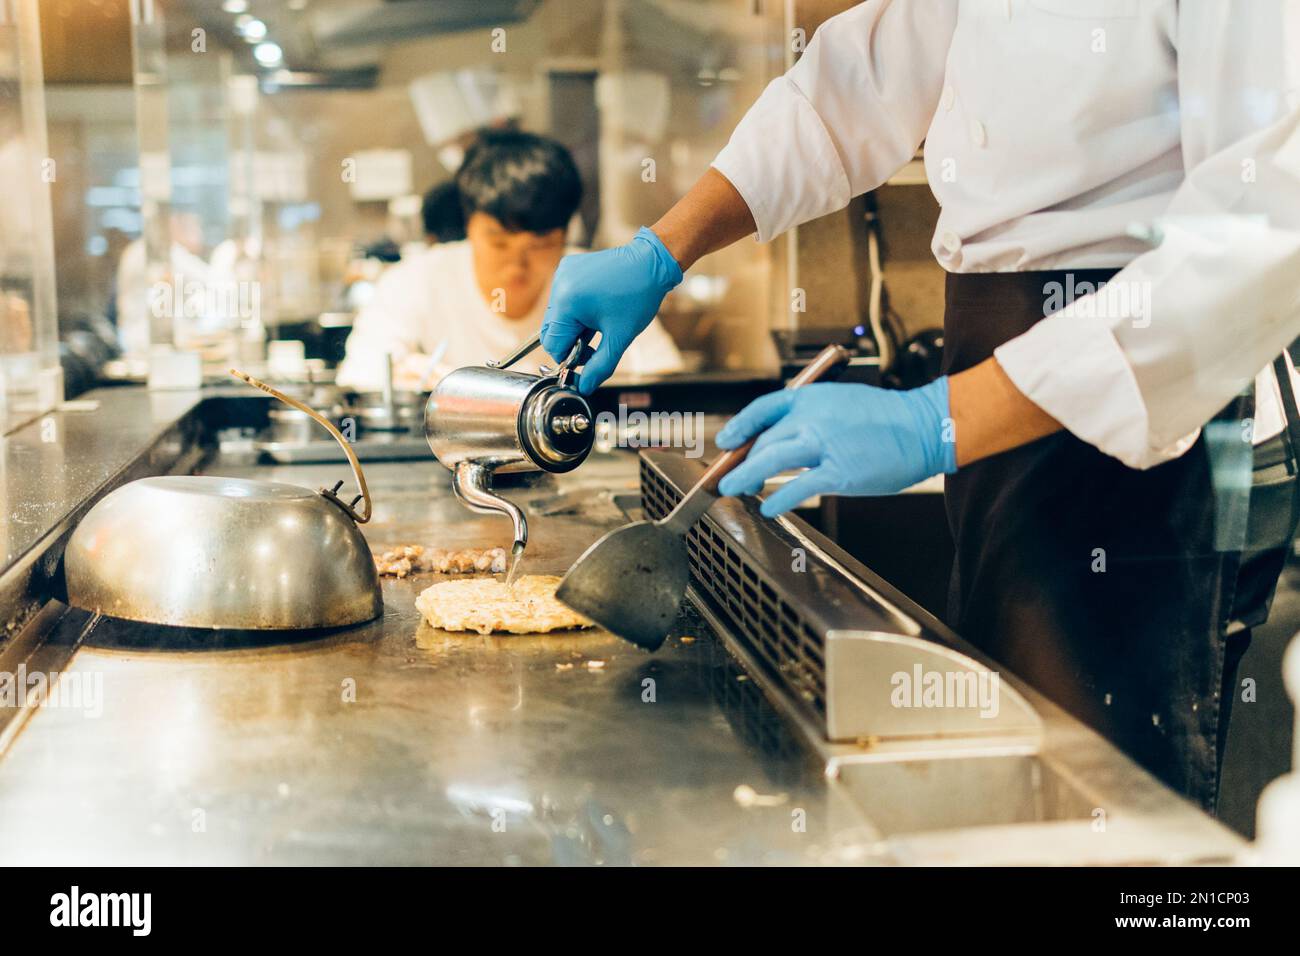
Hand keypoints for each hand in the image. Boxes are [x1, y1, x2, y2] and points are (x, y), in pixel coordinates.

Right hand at [541, 227, 682, 394]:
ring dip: (574, 328)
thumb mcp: (619, 337)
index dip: (569, 358)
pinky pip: (563, 299)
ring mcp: (562, 275)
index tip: (589, 360)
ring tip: (599, 326)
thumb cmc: (638, 298)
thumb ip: (600, 366)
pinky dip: (575, 311)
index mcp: (567, 303)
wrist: (650, 263)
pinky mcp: (568, 269)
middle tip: (595, 346)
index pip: (553, 344)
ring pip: (557, 316)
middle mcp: (559, 286)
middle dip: (571, 344)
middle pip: (551, 330)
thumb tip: (584, 387)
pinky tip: (596, 310)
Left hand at [715, 378, 956, 516]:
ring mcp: (824, 444)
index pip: (763, 408)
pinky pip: (798, 488)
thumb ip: (810, 417)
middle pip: (763, 440)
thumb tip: (780, 440)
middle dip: (742, 461)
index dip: (739, 426)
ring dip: (745, 477)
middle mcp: (813, 417)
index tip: (725, 442)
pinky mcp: (839, 472)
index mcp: (812, 397)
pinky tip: (769, 508)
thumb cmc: (886, 418)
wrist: (924, 427)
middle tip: (732, 477)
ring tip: (733, 489)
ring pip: (770, 460)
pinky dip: (778, 500)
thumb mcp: (841, 402)